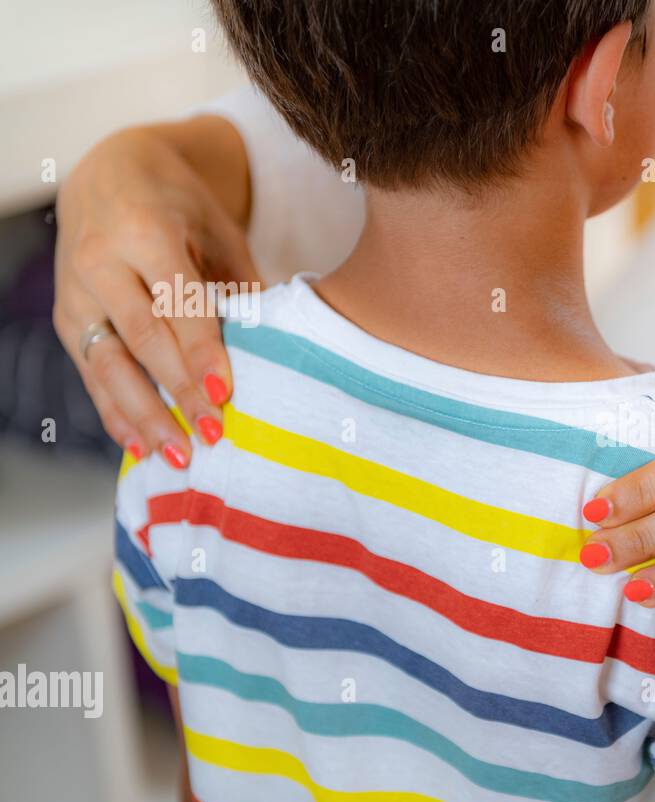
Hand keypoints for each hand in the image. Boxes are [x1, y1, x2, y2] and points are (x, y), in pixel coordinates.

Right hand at [53, 117, 256, 466]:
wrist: (112, 176)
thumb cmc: (182, 209)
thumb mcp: (221, 233)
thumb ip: (241, 290)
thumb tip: (273, 354)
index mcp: (145, 232)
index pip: (178, 304)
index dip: (202, 354)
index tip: (227, 396)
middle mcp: (101, 262)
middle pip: (142, 339)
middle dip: (177, 392)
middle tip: (212, 436)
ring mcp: (76, 293)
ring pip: (108, 364)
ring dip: (143, 415)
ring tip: (178, 457)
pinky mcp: (68, 319)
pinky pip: (91, 373)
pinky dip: (115, 412)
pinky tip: (140, 446)